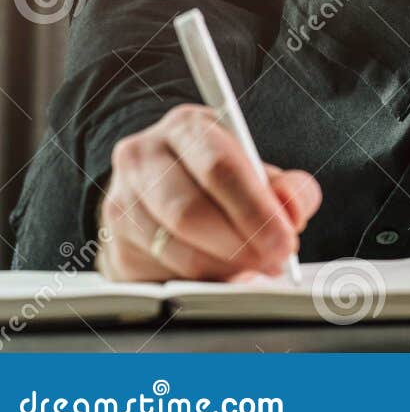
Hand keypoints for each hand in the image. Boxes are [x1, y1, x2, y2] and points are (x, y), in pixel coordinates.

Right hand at [95, 103, 321, 281]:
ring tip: (254, 271)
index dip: (256, 210)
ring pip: (174, 249)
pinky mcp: (115, 247)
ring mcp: (120, 203)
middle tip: (273, 262)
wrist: (159, 191)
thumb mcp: (256, 169)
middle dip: (241, 245)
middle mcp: (142, 158)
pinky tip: (222, 277)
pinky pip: (161, 275)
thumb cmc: (217, 178)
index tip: (285, 240)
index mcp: (185, 127)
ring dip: (223, 269)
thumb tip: (292, 213)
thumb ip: (288, 188)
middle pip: (190, 212)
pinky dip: (199, 284)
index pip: (220, 169)